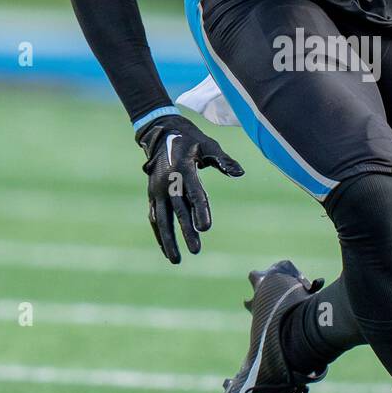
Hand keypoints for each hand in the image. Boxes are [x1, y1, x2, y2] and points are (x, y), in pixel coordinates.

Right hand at [136, 113, 243, 261]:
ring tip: (176, 260)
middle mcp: (168, 182)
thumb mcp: (208, 144)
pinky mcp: (152, 195)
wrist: (161, 132)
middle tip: (196, 250)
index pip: (194, 193)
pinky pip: (155, 217)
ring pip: (162, 219)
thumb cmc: (190, 140)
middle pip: (178, 210)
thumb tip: (239, 172)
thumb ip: (223, 160)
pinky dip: (159, 234)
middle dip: (186, 231)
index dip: (201, 211)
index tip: (206, 228)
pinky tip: (166, 250)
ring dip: (168, 240)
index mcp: (183, 169)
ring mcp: (157, 190)